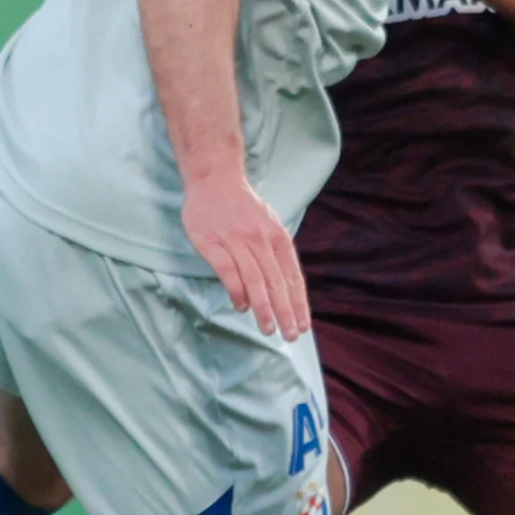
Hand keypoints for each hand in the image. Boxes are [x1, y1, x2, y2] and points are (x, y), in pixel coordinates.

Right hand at [184, 173, 310, 339]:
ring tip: (268, 329)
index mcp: (278, 236)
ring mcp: (235, 241)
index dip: (299, 302)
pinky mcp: (211, 242)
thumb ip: (275, 254)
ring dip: (264, 308)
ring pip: (255, 280)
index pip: (293, 275)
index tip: (304, 325)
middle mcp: (260, 239)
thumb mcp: (269, 225)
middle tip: (290, 335)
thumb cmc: (242, 207)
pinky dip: (236, 292)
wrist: (214, 179)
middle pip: (277, 282)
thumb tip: (283, 288)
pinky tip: (242, 307)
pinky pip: (228, 272)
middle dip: (286, 311)